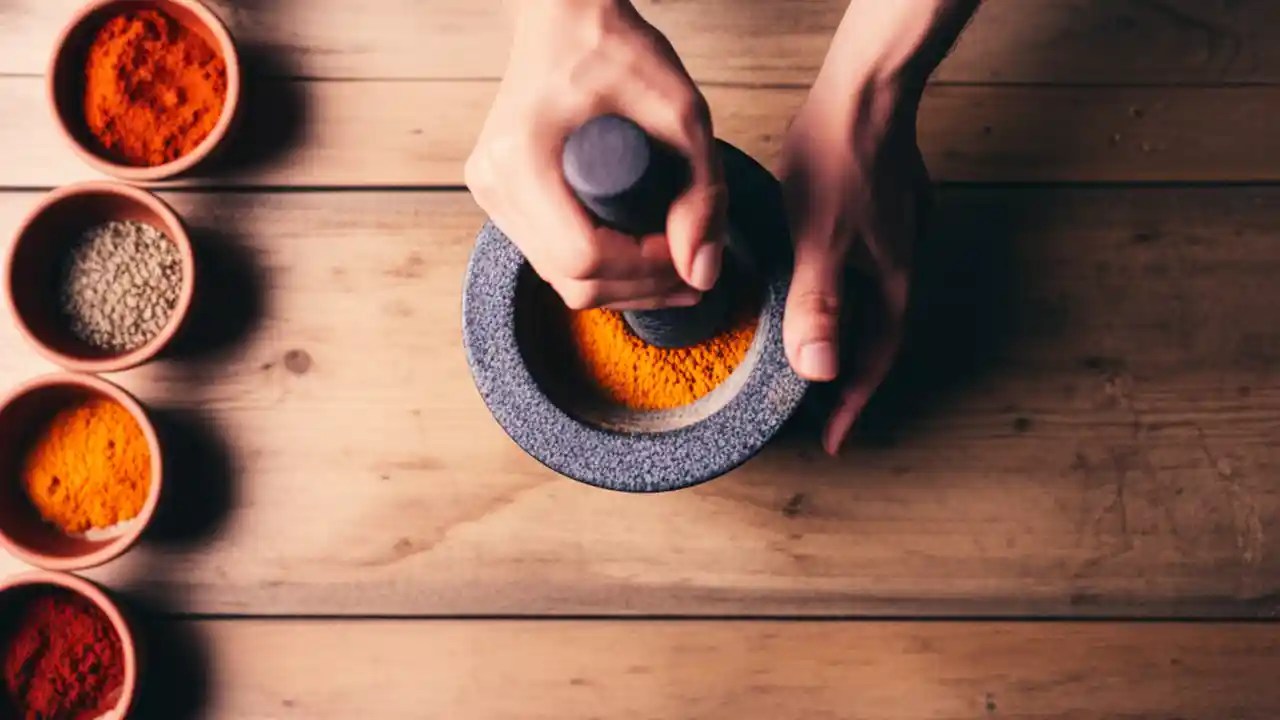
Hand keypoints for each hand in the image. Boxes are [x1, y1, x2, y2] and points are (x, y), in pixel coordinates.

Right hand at [466, 0, 725, 310]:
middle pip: (571, 280)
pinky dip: (598, 270)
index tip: (685, 247)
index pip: (584, 256)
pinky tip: (639, 257)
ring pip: (560, 279)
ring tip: (675, 267)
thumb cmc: (615, 49)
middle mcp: (493, 182)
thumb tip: (702, 273)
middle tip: (692, 272)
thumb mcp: (680, 111)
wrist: (564, 18)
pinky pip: (550, 258)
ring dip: (621, 286)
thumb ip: (701, 192)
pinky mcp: (499, 197)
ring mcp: (489, 193)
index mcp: (523, 157)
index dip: (644, 268)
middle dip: (640, 287)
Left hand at [779, 82, 929, 454]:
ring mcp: (895, 238)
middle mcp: (901, 265)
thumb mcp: (821, 236)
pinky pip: (863, 274)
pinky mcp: (882, 213)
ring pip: (871, 306)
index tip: (832, 441)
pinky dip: (841, 298)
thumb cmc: (843, 157)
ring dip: (847, 338)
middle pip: (877, 339)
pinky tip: (816, 289)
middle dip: (849, 380)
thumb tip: (819, 370)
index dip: (851, 405)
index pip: (873, 361)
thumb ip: (820, 303)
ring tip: (815, 360)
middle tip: (820, 412)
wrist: (868, 90)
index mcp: (892, 281)